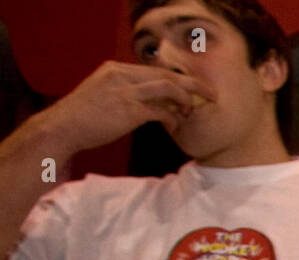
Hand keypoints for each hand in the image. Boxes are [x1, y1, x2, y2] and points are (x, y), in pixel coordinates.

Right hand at [39, 61, 215, 153]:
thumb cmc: (84, 117)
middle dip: (193, 85)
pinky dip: (173, 118)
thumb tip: (149, 103)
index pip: (155, 70)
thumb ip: (125, 93)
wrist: (63, 127)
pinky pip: (161, 110)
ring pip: (168, 88)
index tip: (194, 88)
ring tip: (194, 111)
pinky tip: (176, 125)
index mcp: (116, 69)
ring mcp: (125, 91)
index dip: (178, 79)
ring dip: (186, 100)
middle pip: (167, 74)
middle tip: (211, 95)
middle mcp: (122, 75)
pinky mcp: (128, 109)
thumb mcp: (103, 95)